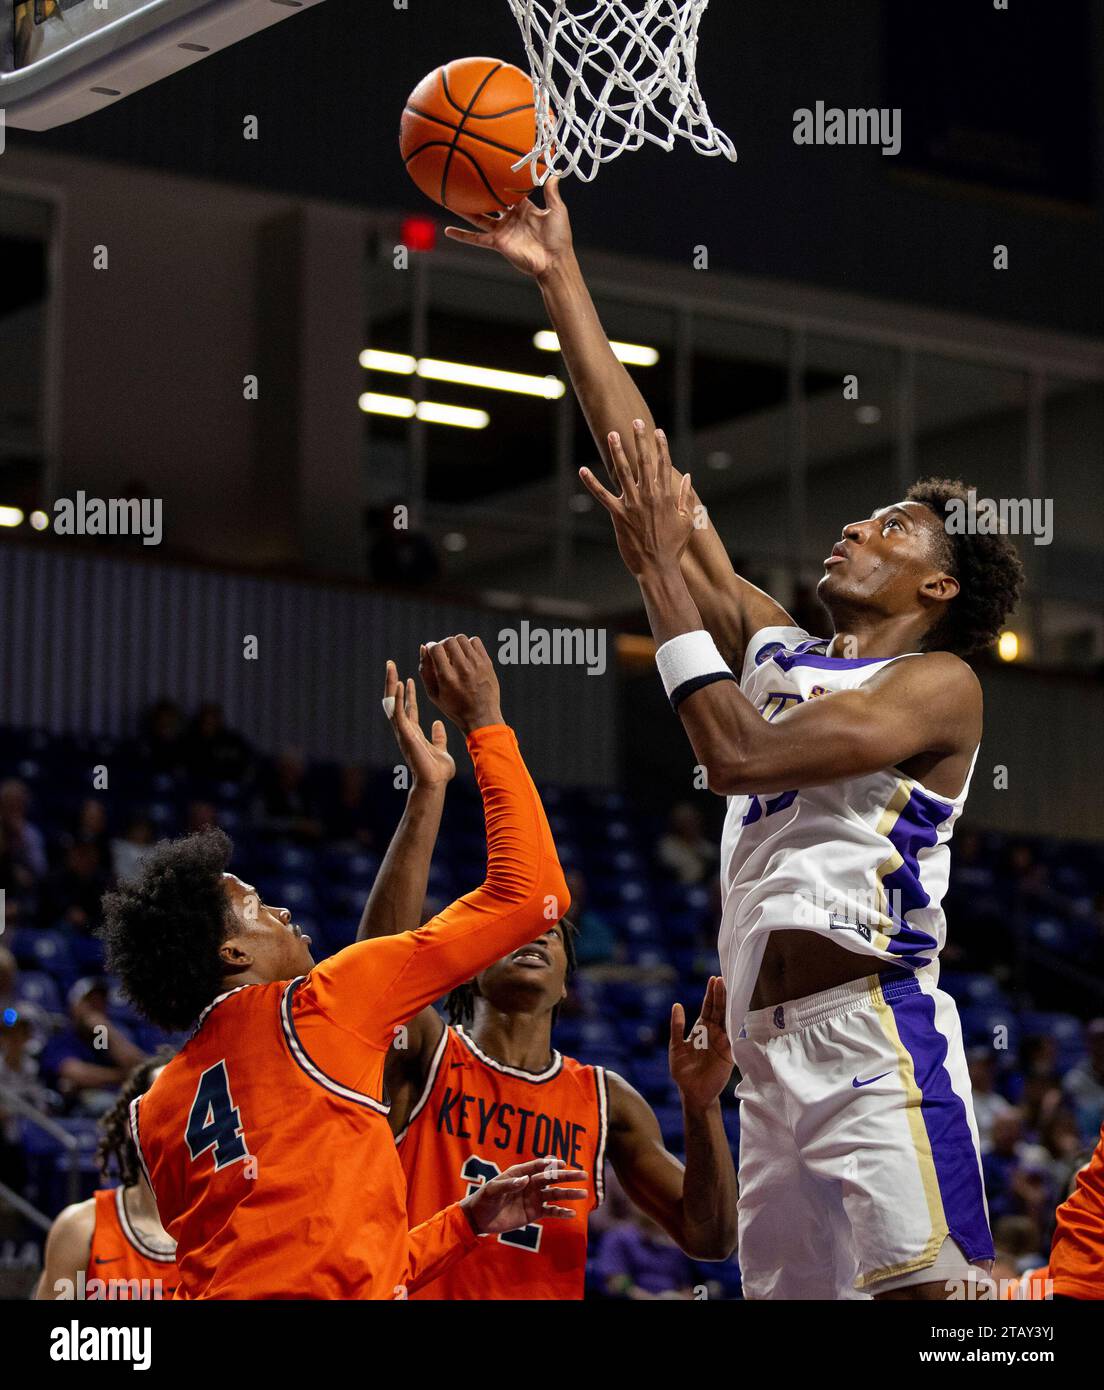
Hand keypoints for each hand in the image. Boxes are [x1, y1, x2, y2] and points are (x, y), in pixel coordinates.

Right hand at [382, 660, 454, 788]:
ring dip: (391, 684)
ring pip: (393, 703)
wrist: (434, 783)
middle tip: (391, 665)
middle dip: (393, 683)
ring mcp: (403, 731)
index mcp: (414, 732)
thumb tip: (437, 725)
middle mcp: (406, 729)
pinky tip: (399, 683)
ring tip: (391, 667)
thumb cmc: (437, 771)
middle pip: (396, 701)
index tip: (409, 679)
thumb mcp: (440, 748)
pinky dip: (398, 698)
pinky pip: (398, 712)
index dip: (407, 694)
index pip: (408, 708)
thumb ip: (437, 736)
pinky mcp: (404, 733)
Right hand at [418, 635, 502, 735]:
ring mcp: (476, 664)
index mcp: (447, 677)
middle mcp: (462, 669)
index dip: (430, 647)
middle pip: (448, 641)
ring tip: (455, 655)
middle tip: (444, 655)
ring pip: (461, 638)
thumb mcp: (433, 694)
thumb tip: (423, 647)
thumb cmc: (454, 707)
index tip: (431, 652)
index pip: (435, 648)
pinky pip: (475, 641)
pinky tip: (466, 656)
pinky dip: (469, 645)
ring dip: (455, 644)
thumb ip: (425, 670)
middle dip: (442, 645)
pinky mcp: (487, 663)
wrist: (482, 716)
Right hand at [443, 176, 573, 281]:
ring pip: (479, 217)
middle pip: (490, 202)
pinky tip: (448, 231)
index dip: (501, 180)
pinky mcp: (497, 243)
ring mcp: (502, 230)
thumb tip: (554, 172)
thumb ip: (551, 192)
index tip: (490, 166)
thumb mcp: (557, 210)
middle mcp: (511, 218)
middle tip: (465, 178)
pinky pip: (476, 238)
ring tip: (450, 199)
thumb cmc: (558, 237)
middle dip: (479, 192)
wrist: (554, 262)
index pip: (509, 191)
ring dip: (465, 210)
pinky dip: (462, 236)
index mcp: (524, 208)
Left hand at [461, 1157, 587, 1235]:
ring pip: (555, 1194)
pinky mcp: (534, 1213)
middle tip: (583, 1174)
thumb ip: (507, 1185)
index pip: (538, 1166)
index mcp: (519, 1173)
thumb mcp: (492, 1190)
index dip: (550, 1164)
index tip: (562, 1163)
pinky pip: (550, 1211)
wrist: (479, 1219)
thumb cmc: (483, 1199)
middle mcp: (530, 1184)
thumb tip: (525, 1180)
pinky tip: (572, 1213)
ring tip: (583, 1193)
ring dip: (569, 1194)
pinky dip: (561, 1212)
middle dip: (567, 1176)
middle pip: (551, 1178)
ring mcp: (533, 1198)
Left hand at [580, 422, 694, 578]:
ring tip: (613, 434)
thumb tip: (687, 477)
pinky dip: (591, 483)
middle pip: (644, 461)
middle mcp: (649, 495)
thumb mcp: (686, 521)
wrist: (659, 568)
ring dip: (618, 451)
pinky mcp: (618, 515)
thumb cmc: (674, 547)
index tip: (658, 432)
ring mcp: (632, 504)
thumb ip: (686, 497)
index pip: (663, 464)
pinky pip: (602, 495)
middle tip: (636, 421)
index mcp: (666, 495)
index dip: (661, 446)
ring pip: (623, 472)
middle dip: (640, 440)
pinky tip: (582, 470)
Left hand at [669, 976, 734, 1112]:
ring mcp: (722, 1042)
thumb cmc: (683, 1070)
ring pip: (726, 1019)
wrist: (693, 1093)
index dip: (710, 994)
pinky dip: (734, 1025)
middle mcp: (713, 1032)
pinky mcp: (727, 1053)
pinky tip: (735, 1012)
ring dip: (727, 1006)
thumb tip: (677, 1005)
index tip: (713, 979)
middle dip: (719, 995)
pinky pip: (732, 1037)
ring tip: (728, 989)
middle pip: (718, 1009)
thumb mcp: (676, 1046)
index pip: (707, 1007)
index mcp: (700, 1029)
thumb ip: (677, 1027)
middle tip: (721, 979)